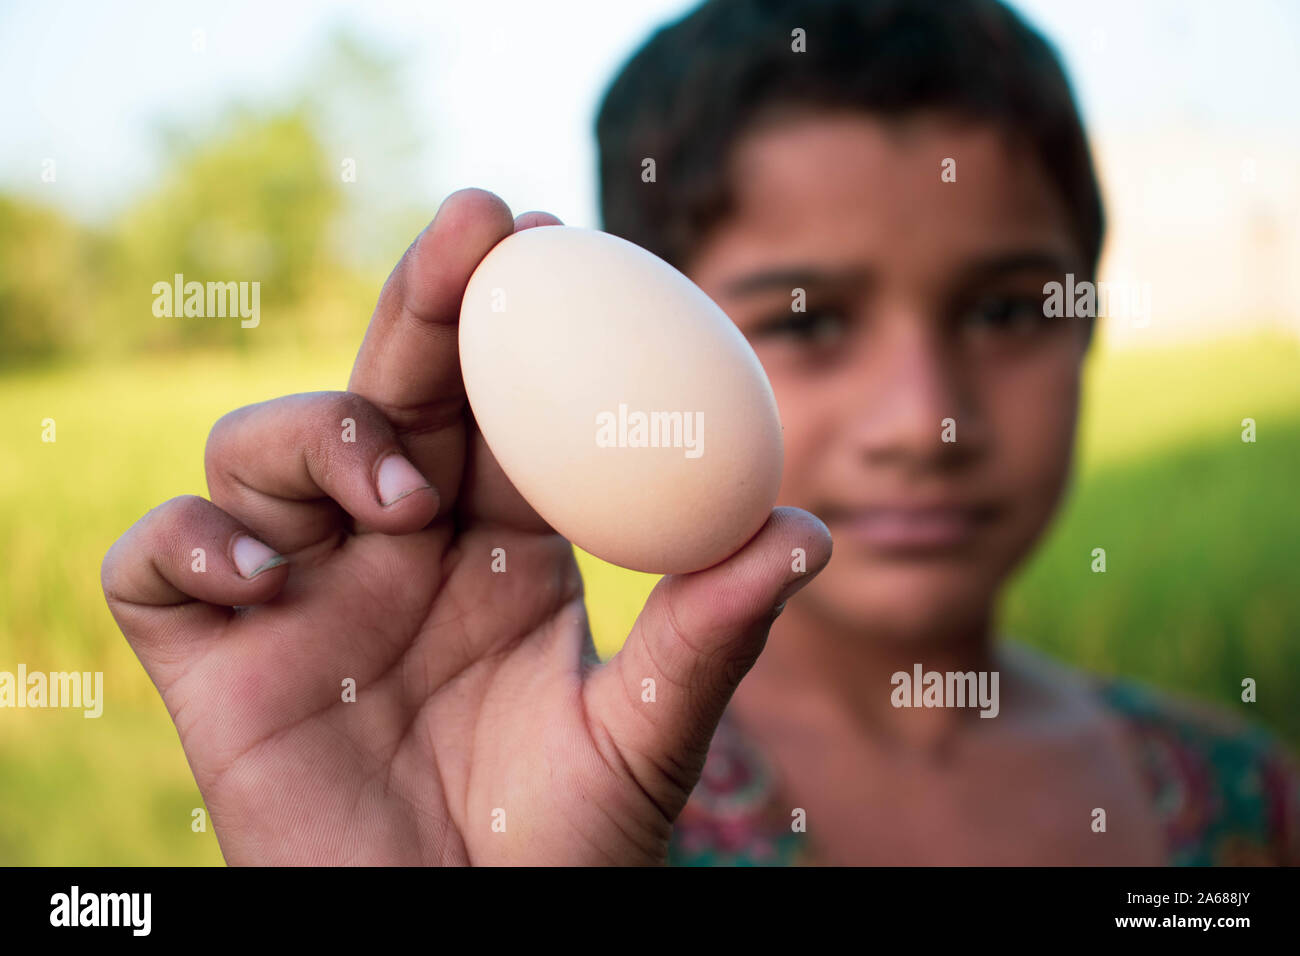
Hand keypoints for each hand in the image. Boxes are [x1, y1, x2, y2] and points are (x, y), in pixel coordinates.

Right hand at [100, 188, 831, 864]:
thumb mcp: (646, 733)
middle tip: (476, 231)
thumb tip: (809, 531)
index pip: (495, 401)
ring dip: (321, 436)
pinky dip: (194, 543)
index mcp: (495, 544)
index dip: (514, 317)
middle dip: (421, 302)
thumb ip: (712, 632)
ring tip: (404, 496)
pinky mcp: (210, 656)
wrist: (464, 942)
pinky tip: (269, 579)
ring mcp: (298, 593)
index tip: (553, 238)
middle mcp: (393, 547)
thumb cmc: (561, 847)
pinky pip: (160, 560)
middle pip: (386, 387)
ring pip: (260, 446)